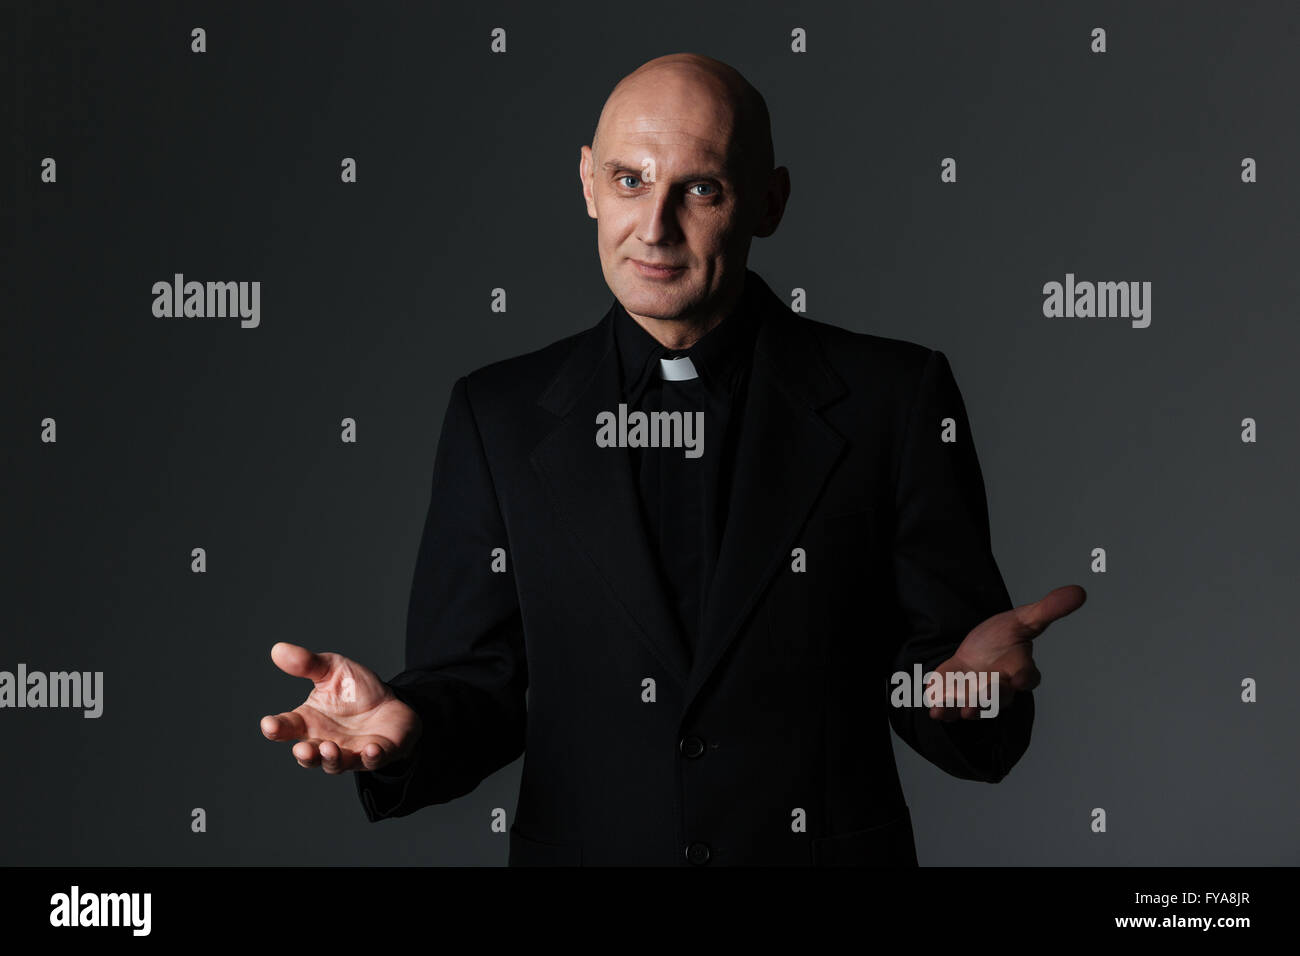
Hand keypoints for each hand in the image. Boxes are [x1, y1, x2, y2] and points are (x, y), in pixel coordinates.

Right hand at [260, 642, 421, 772]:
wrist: (391, 701)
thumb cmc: (355, 690)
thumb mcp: (332, 669)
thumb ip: (308, 663)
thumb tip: (278, 649)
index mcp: (309, 722)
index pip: (286, 728)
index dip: (276, 728)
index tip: (269, 724)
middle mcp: (324, 742)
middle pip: (308, 755)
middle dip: (304, 755)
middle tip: (302, 750)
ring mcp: (350, 752)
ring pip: (336, 764)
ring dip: (331, 759)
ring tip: (329, 748)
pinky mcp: (376, 755)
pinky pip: (372, 761)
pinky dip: (370, 758)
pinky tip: (371, 749)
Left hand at [928, 584, 1085, 720]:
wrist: (975, 650)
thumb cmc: (1002, 638)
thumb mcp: (1023, 619)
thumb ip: (1048, 609)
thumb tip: (1079, 591)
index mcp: (1020, 671)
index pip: (1027, 677)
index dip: (1023, 678)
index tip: (1017, 678)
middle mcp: (1000, 690)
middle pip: (999, 698)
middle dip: (990, 699)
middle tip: (980, 699)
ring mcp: (976, 697)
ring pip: (974, 708)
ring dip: (964, 709)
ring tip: (957, 709)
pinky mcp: (955, 699)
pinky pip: (950, 709)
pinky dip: (942, 711)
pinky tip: (934, 710)